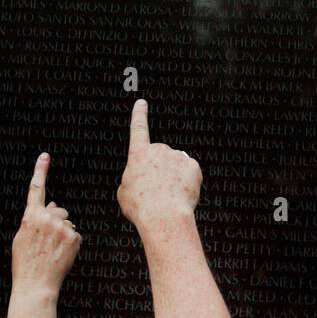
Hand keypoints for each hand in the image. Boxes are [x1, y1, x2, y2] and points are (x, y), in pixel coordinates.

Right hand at [10, 152, 80, 296]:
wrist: (36, 284)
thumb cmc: (26, 262)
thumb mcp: (22, 237)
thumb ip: (35, 219)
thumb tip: (52, 205)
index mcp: (31, 216)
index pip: (36, 189)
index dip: (40, 171)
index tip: (45, 156)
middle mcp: (47, 218)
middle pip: (59, 210)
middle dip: (56, 221)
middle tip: (47, 242)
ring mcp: (62, 227)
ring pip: (68, 223)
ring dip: (63, 233)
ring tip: (52, 251)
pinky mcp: (74, 237)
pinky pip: (75, 235)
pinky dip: (71, 244)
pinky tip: (61, 255)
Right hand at [118, 100, 201, 234]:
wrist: (163, 214)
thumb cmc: (141, 207)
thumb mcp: (124, 193)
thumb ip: (132, 178)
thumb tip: (143, 178)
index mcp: (138, 155)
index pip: (138, 130)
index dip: (139, 116)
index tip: (141, 103)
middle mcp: (158, 150)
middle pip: (161, 158)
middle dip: (161, 171)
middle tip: (157, 191)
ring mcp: (177, 155)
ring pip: (176, 166)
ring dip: (174, 178)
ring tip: (168, 196)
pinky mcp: (193, 165)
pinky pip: (190, 173)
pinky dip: (187, 183)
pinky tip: (181, 194)